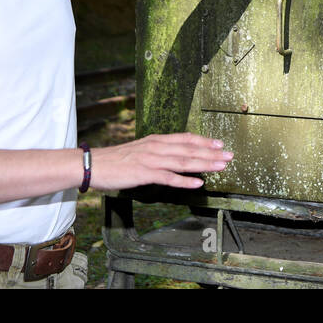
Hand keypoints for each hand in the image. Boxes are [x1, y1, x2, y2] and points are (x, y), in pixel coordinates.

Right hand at [91, 132, 232, 190]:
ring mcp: (151, 159)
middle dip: (211, 152)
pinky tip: (198, 183)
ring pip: (183, 161)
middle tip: (230, 155)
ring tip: (221, 166)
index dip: (204, 141)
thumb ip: (156, 152)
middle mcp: (156, 147)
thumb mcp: (139, 150)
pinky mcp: (144, 173)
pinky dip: (185, 180)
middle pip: (189, 149)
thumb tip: (172, 156)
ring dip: (205, 164)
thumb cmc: (115, 160)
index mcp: (156, 140)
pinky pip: (169, 177)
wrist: (93, 165)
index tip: (220, 143)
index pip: (185, 138)